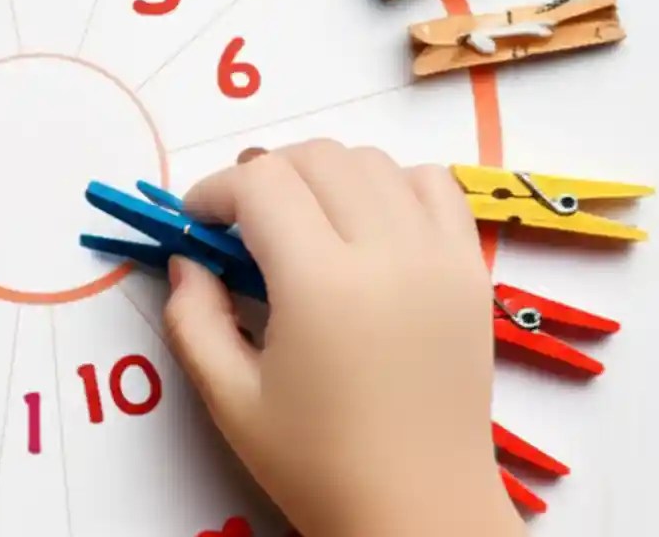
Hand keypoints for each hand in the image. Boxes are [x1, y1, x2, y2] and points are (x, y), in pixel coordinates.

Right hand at [164, 140, 524, 536]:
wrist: (420, 511)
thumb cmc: (317, 465)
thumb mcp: (229, 399)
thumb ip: (193, 317)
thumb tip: (189, 258)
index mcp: (322, 285)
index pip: (261, 183)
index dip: (214, 191)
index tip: (196, 223)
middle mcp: (388, 253)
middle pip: (316, 157)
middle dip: (263, 175)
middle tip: (240, 226)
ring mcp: (439, 256)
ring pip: (373, 161)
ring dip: (323, 175)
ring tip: (302, 224)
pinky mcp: (470, 270)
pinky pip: (433, 185)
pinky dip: (390, 184)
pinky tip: (366, 227)